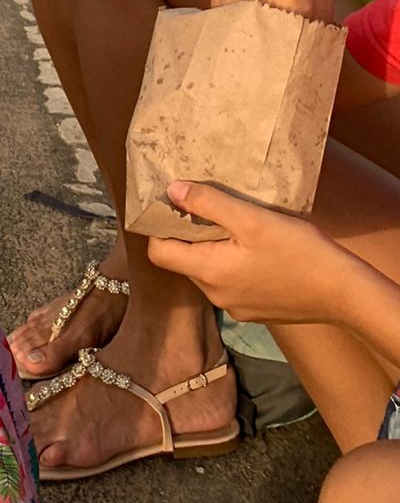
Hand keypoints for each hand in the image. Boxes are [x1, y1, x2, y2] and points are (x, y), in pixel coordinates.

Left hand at [147, 181, 345, 323]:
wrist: (344, 293)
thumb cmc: (298, 252)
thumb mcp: (251, 219)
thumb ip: (208, 203)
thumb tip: (171, 191)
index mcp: (208, 273)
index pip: (159, 253)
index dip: (160, 227)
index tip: (175, 205)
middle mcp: (216, 296)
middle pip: (184, 260)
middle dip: (191, 234)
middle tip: (210, 208)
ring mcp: (236, 307)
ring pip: (209, 271)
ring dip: (214, 248)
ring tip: (237, 226)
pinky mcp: (254, 311)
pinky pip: (230, 283)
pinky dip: (234, 264)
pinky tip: (257, 250)